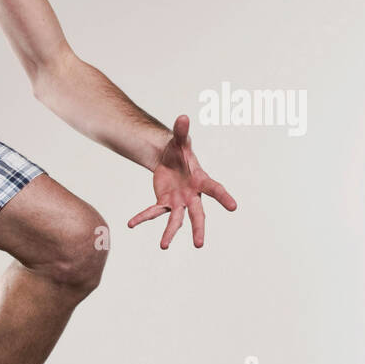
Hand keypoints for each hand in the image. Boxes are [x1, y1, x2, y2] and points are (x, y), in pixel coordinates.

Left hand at [127, 114, 236, 247]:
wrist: (168, 159)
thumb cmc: (179, 151)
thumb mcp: (178, 140)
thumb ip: (180, 132)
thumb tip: (182, 117)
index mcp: (200, 180)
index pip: (215, 189)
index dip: (224, 197)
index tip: (234, 207)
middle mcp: (192, 195)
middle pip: (197, 214)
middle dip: (198, 229)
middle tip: (199, 244)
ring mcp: (178, 202)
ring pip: (176, 220)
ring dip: (170, 233)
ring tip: (163, 246)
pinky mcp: (164, 203)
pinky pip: (153, 212)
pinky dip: (142, 217)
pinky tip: (131, 224)